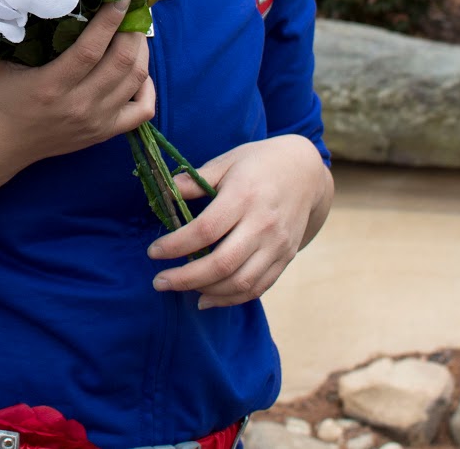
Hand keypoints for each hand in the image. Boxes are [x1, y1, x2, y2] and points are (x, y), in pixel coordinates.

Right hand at [0, 0, 154, 171]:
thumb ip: (14, 32)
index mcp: (51, 86)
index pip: (92, 48)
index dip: (111, 19)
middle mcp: (78, 105)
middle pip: (122, 62)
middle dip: (133, 29)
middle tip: (133, 8)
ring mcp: (95, 121)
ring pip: (136, 80)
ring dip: (141, 50)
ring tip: (136, 31)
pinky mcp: (104, 132)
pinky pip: (143, 110)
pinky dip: (148, 87)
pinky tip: (139, 71)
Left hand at [147, 134, 332, 308]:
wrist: (306, 172)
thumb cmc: (259, 162)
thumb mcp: (227, 161)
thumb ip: (196, 180)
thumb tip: (165, 194)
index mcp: (244, 196)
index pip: (205, 230)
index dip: (175, 246)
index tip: (153, 252)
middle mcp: (263, 224)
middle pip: (222, 263)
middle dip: (185, 278)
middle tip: (159, 281)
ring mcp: (277, 245)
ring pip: (240, 282)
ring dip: (205, 292)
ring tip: (179, 288)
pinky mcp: (285, 258)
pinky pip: (258, 287)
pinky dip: (230, 299)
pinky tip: (206, 298)